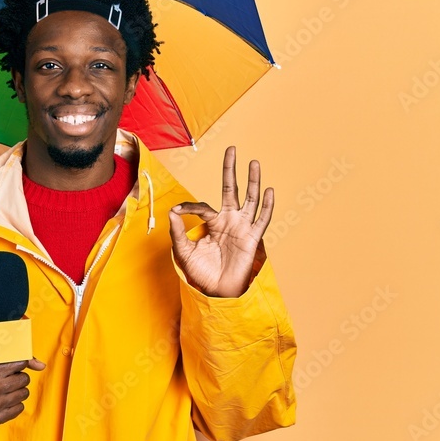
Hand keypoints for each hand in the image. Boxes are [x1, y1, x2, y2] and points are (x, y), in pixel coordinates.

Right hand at [0, 357, 45, 426]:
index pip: (20, 362)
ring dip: (17, 391)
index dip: (19, 364)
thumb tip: (42, 365)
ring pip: (24, 393)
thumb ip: (11, 359)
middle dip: (18, 378)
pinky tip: (4, 401)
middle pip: (24, 378)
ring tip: (5, 391)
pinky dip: (15, 404)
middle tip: (7, 379)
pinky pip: (20, 408)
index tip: (15, 367)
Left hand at [168, 145, 273, 297]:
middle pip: (231, 189)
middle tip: (232, 149)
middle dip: (231, 170)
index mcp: (212, 223)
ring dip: (252, 181)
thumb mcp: (184, 250)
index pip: (202, 206)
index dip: (189, 206)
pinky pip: (261, 220)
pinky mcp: (252, 238)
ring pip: (249, 199)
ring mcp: (241, 228)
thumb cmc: (201, 272)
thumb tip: (171, 211)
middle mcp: (229, 221)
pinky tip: (268, 190)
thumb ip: (177, 231)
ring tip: (253, 163)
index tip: (178, 211)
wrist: (216, 291)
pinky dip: (266, 205)